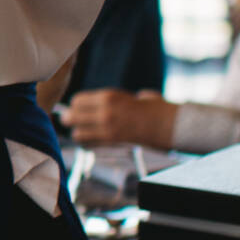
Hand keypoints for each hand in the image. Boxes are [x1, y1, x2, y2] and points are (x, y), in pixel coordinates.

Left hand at [64, 89, 179, 150]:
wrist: (169, 124)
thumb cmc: (156, 109)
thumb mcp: (134, 96)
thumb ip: (121, 100)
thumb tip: (115, 102)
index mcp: (109, 96)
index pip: (77, 100)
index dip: (75, 106)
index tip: (77, 109)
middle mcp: (105, 110)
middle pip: (72, 116)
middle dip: (70, 120)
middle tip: (71, 122)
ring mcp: (108, 127)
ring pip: (77, 132)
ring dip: (78, 133)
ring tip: (81, 133)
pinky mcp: (113, 141)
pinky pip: (89, 143)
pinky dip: (86, 143)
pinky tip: (89, 142)